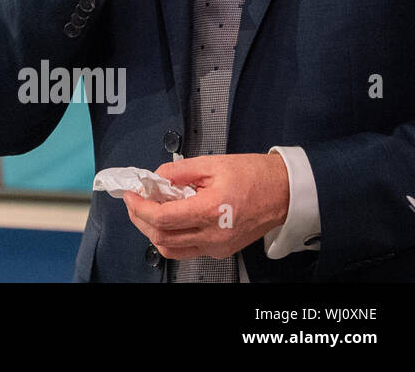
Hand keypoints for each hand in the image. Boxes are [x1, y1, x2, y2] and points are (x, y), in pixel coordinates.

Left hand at [122, 153, 290, 259]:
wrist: (284, 193)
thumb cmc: (254, 175)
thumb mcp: (211, 163)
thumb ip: (177, 171)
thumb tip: (154, 179)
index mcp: (211, 211)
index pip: (162, 218)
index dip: (139, 207)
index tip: (130, 194)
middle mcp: (214, 235)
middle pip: (161, 238)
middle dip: (140, 219)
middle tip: (135, 200)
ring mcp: (218, 246)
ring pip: (171, 249)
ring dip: (153, 230)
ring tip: (149, 209)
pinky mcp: (221, 250)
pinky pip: (187, 249)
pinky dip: (172, 236)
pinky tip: (171, 218)